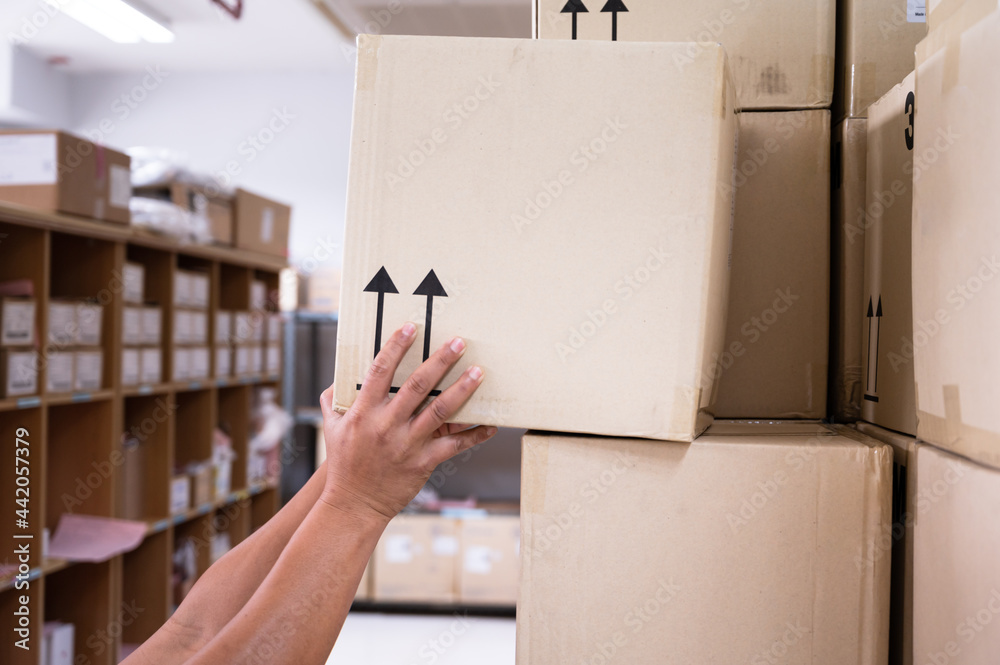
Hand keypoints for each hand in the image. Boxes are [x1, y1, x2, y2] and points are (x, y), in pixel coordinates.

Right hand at [318, 322, 496, 523]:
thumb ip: (332, 401)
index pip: (380, 372)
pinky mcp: (423, 463)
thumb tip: (337, 379)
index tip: (411, 328)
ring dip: (462, 390)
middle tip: (458, 342)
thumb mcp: (332, 428)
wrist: (353, 505)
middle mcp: (387, 425)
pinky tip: (490, 425)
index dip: (395, 348)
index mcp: (363, 412)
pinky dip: (473, 435)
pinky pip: (453, 445)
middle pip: (418, 386)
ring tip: (479, 372)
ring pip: (440, 411)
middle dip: (440, 361)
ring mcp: (407, 444)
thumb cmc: (344, 464)